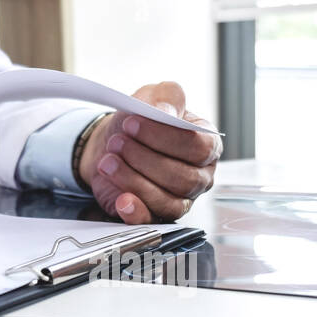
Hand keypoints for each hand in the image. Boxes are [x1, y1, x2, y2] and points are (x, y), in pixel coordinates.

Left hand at [77, 81, 220, 224]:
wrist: (112, 142)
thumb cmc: (141, 121)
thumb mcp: (155, 96)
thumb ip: (168, 97)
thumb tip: (166, 113)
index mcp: (207, 145)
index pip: (198, 147)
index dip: (164, 137)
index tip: (132, 124)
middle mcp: (199, 176)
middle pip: (182, 177)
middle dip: (145, 159)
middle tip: (118, 143)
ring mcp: (181, 199)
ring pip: (166, 200)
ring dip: (133, 179)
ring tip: (109, 161)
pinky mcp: (156, 215)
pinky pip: (151, 221)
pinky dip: (135, 211)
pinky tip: (122, 199)